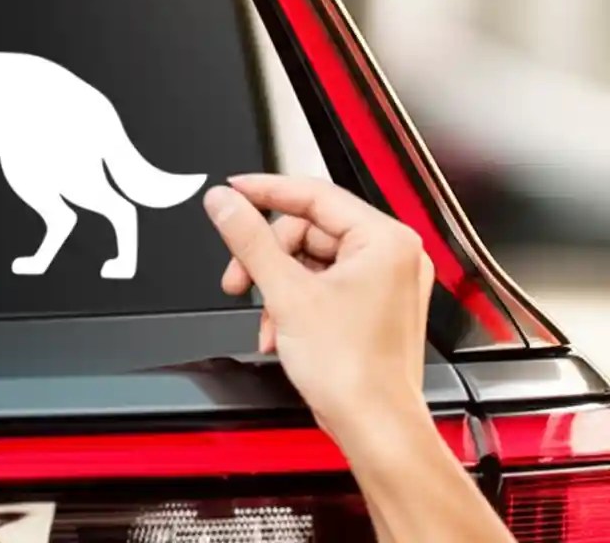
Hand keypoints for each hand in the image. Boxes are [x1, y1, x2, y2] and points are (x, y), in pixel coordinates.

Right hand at [202, 174, 434, 442]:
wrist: (373, 425)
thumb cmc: (354, 371)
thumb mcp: (286, 293)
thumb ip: (249, 239)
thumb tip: (225, 203)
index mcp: (385, 240)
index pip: (314, 194)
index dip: (265, 191)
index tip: (233, 191)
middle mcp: (392, 256)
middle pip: (308, 230)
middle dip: (267, 257)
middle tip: (238, 277)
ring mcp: (384, 282)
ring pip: (310, 260)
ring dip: (277, 287)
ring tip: (266, 316)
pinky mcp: (372, 306)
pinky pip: (322, 285)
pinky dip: (293, 303)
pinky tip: (280, 329)